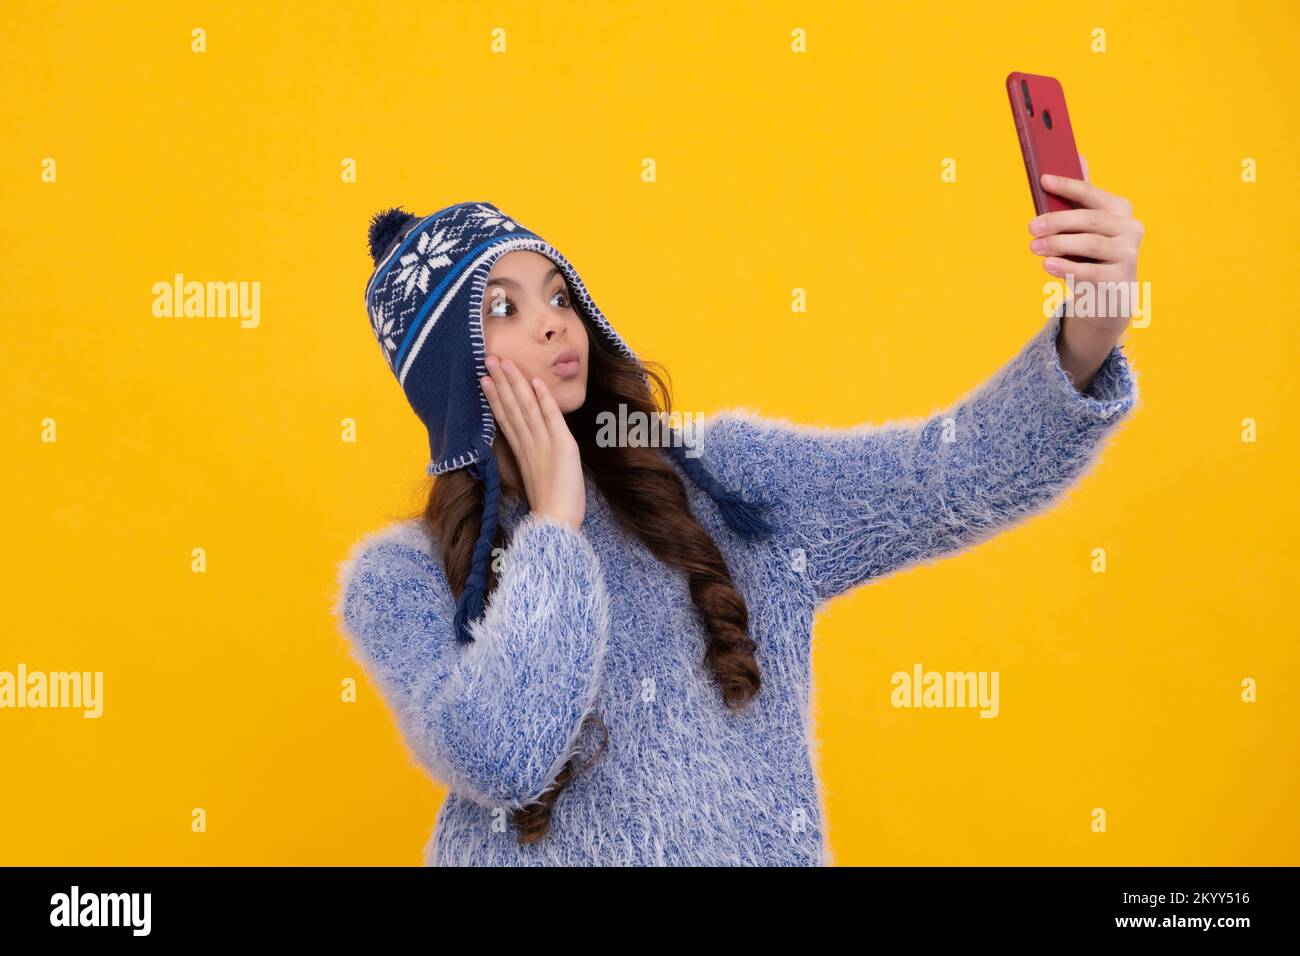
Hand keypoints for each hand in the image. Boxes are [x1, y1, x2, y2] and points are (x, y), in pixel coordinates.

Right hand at [479, 355, 585, 532]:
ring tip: (504, 362)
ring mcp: (544, 444)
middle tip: (488, 359)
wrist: (556, 524)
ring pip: (527, 406)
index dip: (495, 397)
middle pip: (512, 406)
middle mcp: (529, 444)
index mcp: (521, 452)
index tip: (483, 379)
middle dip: (500, 382)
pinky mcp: (562, 446)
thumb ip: (531, 462)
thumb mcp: (536, 480)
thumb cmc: (550, 508)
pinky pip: (551, 417)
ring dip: (516, 383)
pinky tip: (536, 382)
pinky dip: (544, 399)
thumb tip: (527, 452)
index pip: (505, 418)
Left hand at [1028, 154, 1144, 334]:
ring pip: (1091, 244)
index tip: (1043, 180)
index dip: (1068, 185)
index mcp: (1119, 209)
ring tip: (1034, 247)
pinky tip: (1047, 265)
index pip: (1092, 193)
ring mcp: (1128, 253)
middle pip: (1090, 220)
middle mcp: (1130, 228)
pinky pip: (1092, 271)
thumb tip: (1076, 156)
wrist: (1108, 295)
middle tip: (1032, 227)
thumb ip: (1080, 197)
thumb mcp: (1083, 227)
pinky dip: (1067, 267)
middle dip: (1058, 221)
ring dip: (1059, 244)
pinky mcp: (1121, 279)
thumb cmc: (1089, 254)